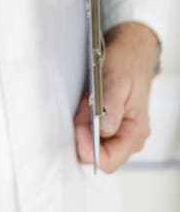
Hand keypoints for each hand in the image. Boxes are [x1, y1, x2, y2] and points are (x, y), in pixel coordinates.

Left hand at [74, 21, 159, 172]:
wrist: (132, 50)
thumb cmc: (127, 63)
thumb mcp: (117, 81)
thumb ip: (110, 108)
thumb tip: (101, 131)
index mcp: (135, 133)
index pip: (108, 161)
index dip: (88, 148)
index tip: (77, 127)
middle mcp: (128, 137)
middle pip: (97, 154)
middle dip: (82, 135)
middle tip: (80, 109)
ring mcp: (118, 131)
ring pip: (91, 143)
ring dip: (82, 126)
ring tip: (85, 103)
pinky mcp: (109, 123)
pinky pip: (91, 131)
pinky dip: (83, 120)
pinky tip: (85, 104)